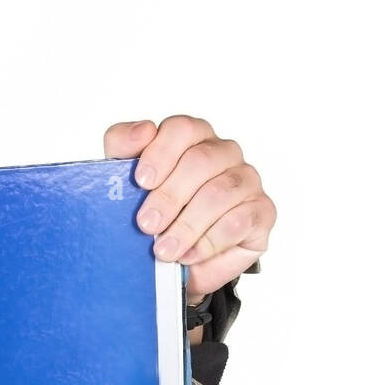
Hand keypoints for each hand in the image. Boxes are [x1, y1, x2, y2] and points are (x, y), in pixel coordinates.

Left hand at [105, 115, 275, 301]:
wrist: (175, 255)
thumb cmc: (152, 207)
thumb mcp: (125, 177)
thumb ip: (123, 145)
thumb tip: (141, 131)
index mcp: (191, 136)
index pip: (182, 129)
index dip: (160, 153)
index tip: (141, 181)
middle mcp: (223, 152)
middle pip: (201, 162)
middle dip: (169, 196)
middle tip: (146, 224)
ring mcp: (246, 180)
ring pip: (220, 193)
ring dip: (187, 225)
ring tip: (164, 249)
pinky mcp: (261, 211)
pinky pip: (240, 221)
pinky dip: (209, 241)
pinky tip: (189, 255)